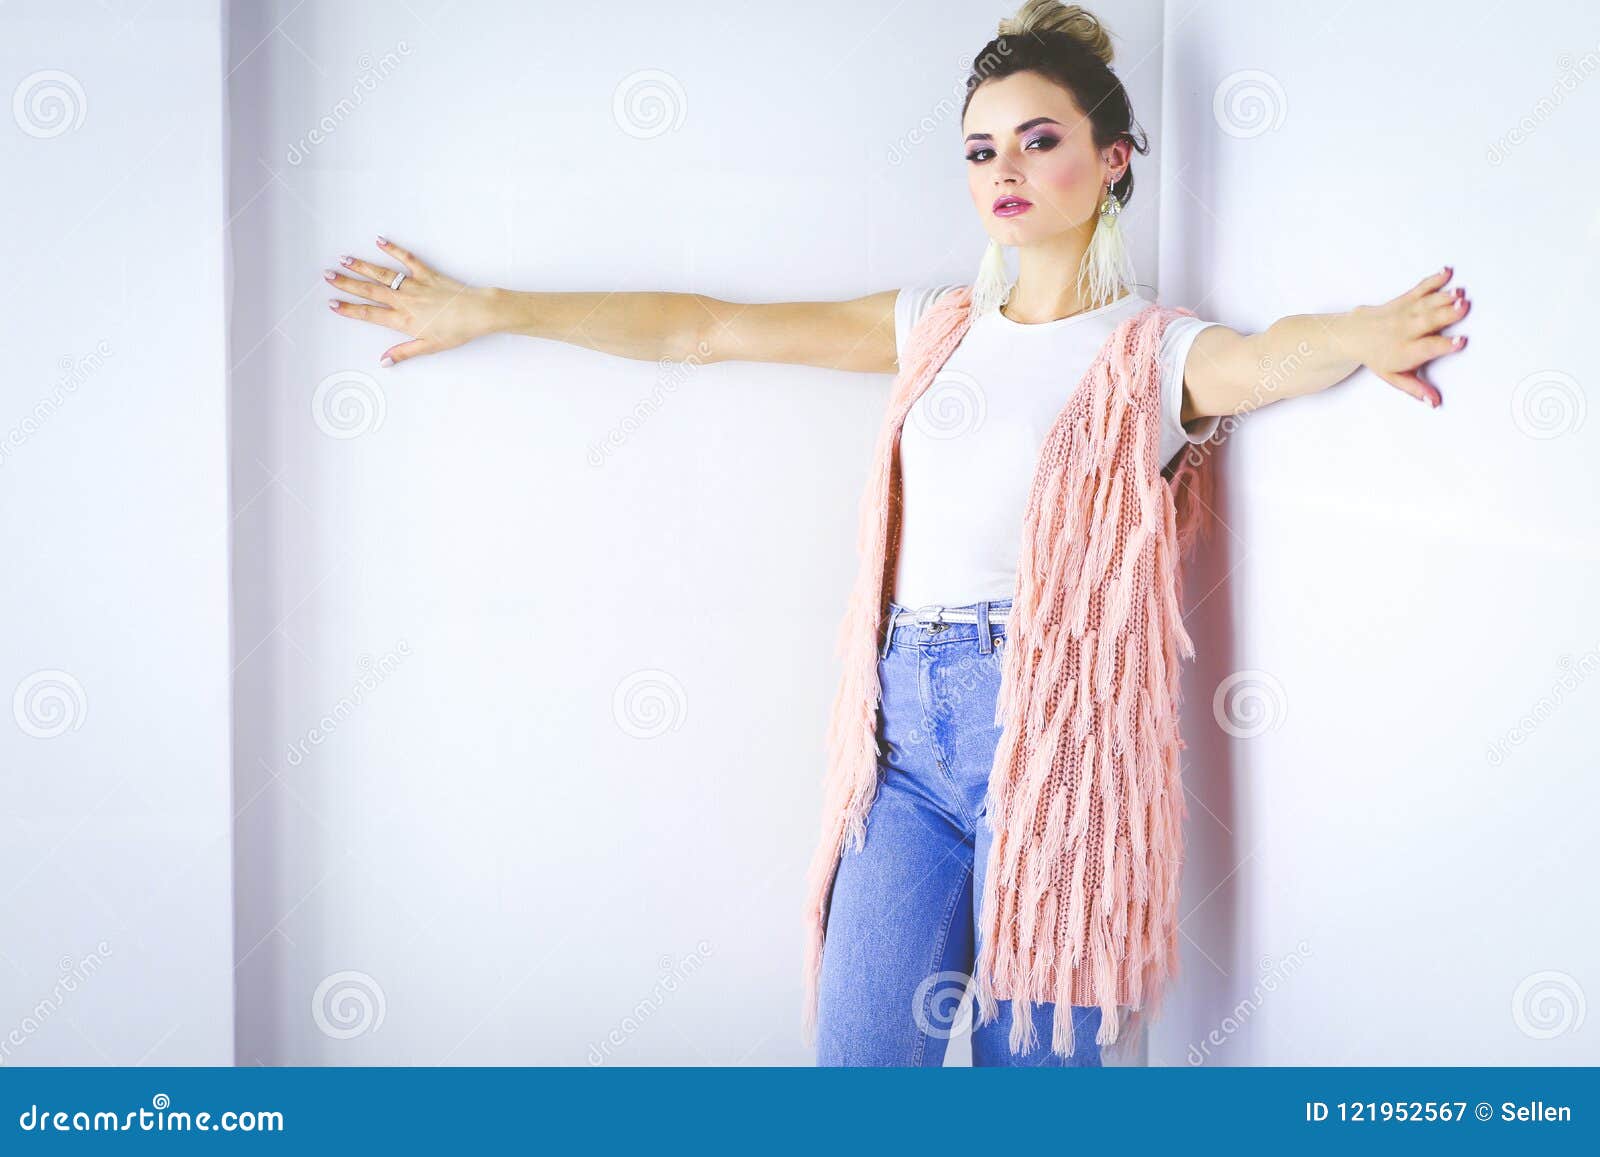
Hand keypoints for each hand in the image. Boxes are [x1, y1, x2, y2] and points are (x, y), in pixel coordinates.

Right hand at [325, 237, 498, 365]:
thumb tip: (384, 361)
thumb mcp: (429, 347)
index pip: (370, 314)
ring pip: (383, 274)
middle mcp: (404, 300)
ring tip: (344, 259)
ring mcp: (414, 285)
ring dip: (362, 266)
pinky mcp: (426, 273)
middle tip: (327, 276)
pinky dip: (393, 249)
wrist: (478, 313)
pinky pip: (407, 259)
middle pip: (370, 291)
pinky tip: (380, 241)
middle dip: (347, 284)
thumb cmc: (456, 331)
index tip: (333, 304)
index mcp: (403, 320)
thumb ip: (404, 352)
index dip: (350, 310)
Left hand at [1352, 266, 1468, 407]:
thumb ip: (1416, 389)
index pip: (1428, 348)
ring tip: (1460, 293)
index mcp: (1405, 351)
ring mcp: (1405, 312)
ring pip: (1426, 304)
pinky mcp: (1405, 299)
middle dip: (1447, 315)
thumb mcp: (1394, 377)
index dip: (1445, 345)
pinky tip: (1447, 272)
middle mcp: (1405, 330)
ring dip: (1444, 297)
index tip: (1461, 342)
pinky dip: (1434, 280)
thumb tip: (1435, 402)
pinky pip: (1420, 288)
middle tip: (1464, 308)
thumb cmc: (1378, 357)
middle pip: (1429, 322)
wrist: (1354, 334)